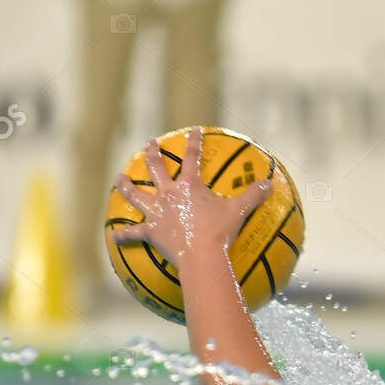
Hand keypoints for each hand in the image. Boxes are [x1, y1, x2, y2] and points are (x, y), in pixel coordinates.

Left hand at [111, 127, 271, 269]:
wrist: (201, 255)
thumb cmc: (220, 232)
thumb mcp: (240, 211)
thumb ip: (253, 196)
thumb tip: (270, 184)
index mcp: (190, 186)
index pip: (192, 157)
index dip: (194, 142)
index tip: (193, 130)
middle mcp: (169, 194)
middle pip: (156, 168)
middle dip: (153, 153)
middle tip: (150, 143)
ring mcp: (156, 212)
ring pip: (135, 195)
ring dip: (126, 186)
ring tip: (119, 178)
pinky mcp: (150, 232)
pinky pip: (133, 233)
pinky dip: (123, 235)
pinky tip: (114, 236)